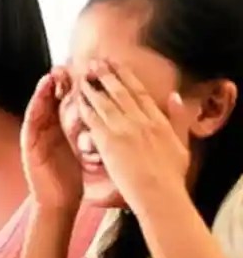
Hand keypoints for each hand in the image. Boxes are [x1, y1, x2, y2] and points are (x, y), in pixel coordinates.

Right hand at [21, 66, 82, 214]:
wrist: (58, 203)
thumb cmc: (74, 181)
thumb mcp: (89, 153)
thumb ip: (96, 134)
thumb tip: (115, 120)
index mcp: (65, 129)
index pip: (73, 101)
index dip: (81, 84)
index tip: (92, 68)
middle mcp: (50, 128)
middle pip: (57, 98)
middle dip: (63, 80)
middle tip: (72, 62)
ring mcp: (37, 133)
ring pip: (44, 103)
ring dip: (48, 85)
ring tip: (57, 67)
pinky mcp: (28, 140)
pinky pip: (32, 116)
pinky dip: (37, 101)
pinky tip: (44, 88)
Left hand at [77, 58, 192, 205]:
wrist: (159, 194)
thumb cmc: (171, 177)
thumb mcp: (181, 144)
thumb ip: (178, 118)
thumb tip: (175, 96)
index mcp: (158, 121)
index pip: (140, 92)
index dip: (127, 76)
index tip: (118, 65)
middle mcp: (140, 120)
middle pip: (121, 91)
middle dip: (107, 74)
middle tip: (96, 62)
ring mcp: (123, 129)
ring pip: (104, 101)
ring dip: (93, 86)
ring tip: (83, 74)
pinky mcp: (108, 141)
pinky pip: (93, 118)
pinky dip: (84, 106)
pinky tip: (76, 98)